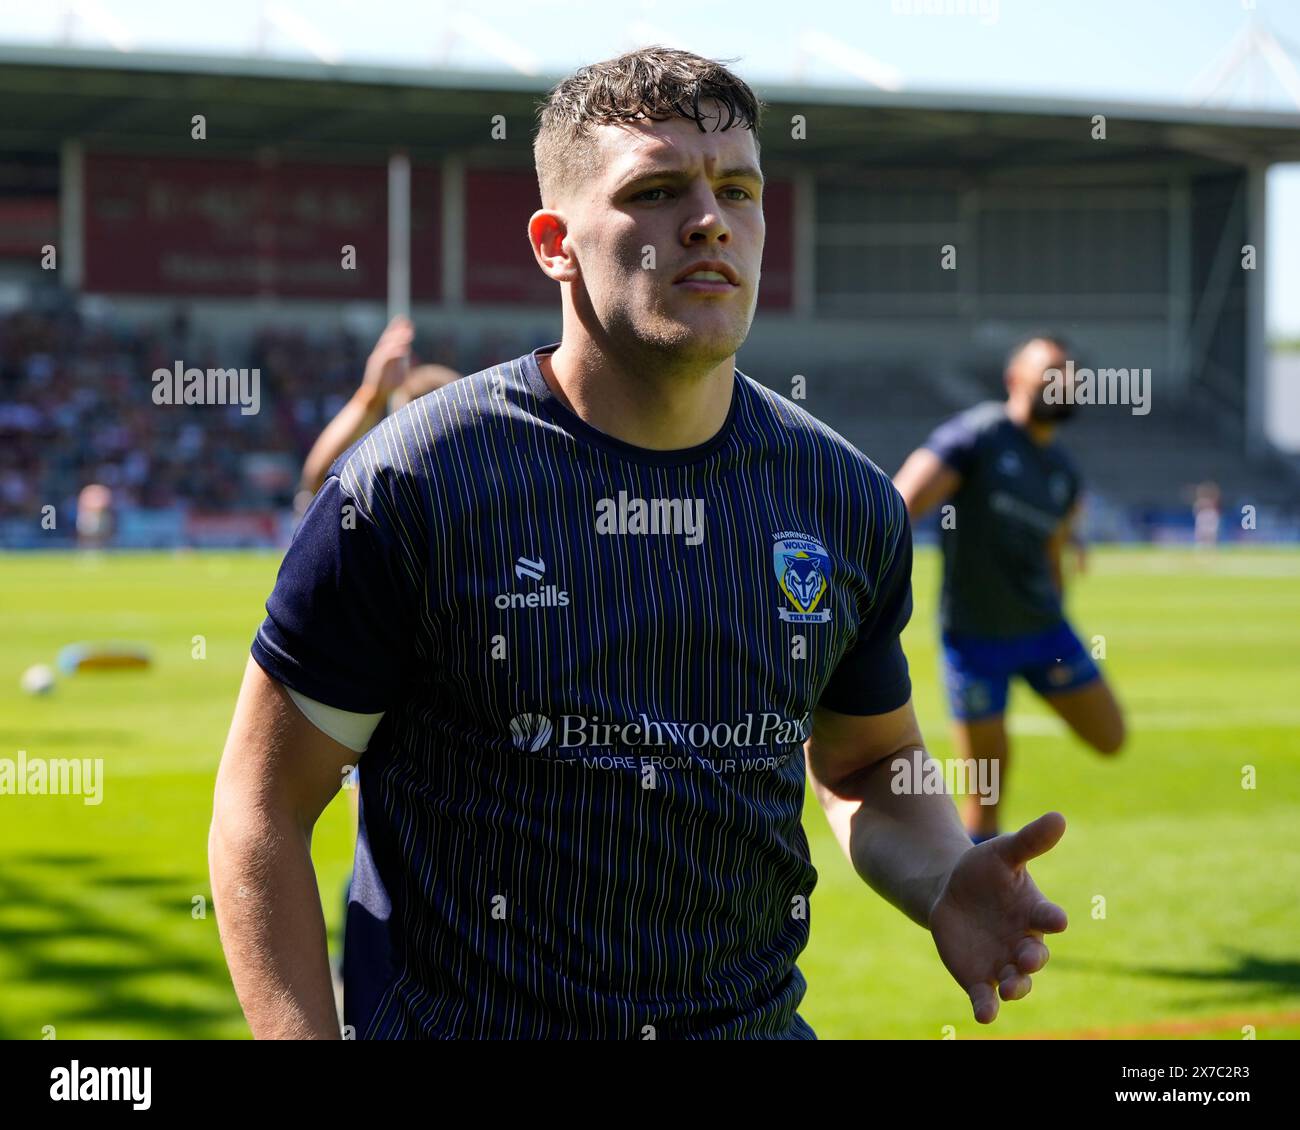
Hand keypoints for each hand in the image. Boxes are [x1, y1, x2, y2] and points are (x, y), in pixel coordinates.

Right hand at [361, 316, 412, 399]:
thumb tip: (408, 349)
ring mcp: (376, 361)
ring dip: (398, 339)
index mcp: (382, 354)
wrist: (373, 397)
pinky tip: (405, 349)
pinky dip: (396, 352)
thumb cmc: (386, 386)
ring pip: (387, 346)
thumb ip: (401, 360)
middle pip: (388, 339)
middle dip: (398, 330)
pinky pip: (387, 358)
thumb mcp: (397, 371)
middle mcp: (378, 354)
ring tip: (409, 334)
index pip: (389, 338)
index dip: (397, 328)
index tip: (407, 321)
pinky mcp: (377, 369)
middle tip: (409, 324)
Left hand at [928, 812, 1067, 1023]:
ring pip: (1016, 982)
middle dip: (1032, 959)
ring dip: (1016, 987)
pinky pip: (986, 997)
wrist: (952, 894)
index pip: (1048, 917)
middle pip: (1035, 955)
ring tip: (1010, 988)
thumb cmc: (984, 871)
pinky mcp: (980, 978)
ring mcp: (1003, 962)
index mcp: (1034, 911)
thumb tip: (1059, 817)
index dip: (1051, 918)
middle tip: (1027, 958)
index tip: (1055, 919)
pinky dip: (987, 1007)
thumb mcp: (1002, 852)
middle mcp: (1024, 941)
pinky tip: (984, 1015)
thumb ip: (1030, 841)